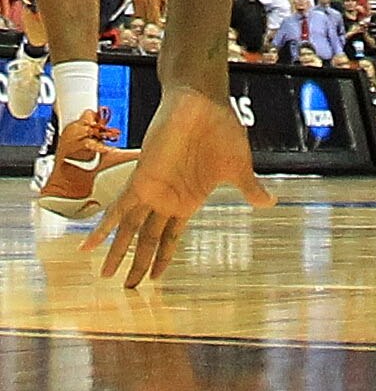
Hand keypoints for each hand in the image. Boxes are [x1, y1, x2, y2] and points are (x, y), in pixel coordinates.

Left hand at [82, 89, 273, 286]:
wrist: (202, 102)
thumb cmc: (222, 129)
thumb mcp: (238, 165)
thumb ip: (248, 188)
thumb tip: (270, 202)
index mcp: (188, 200)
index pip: (171, 237)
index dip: (163, 258)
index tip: (156, 279)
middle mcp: (166, 200)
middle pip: (148, 240)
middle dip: (139, 264)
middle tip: (129, 288)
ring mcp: (152, 190)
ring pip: (130, 230)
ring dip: (117, 253)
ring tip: (104, 275)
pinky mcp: (140, 178)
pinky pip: (117, 209)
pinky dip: (103, 227)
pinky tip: (89, 245)